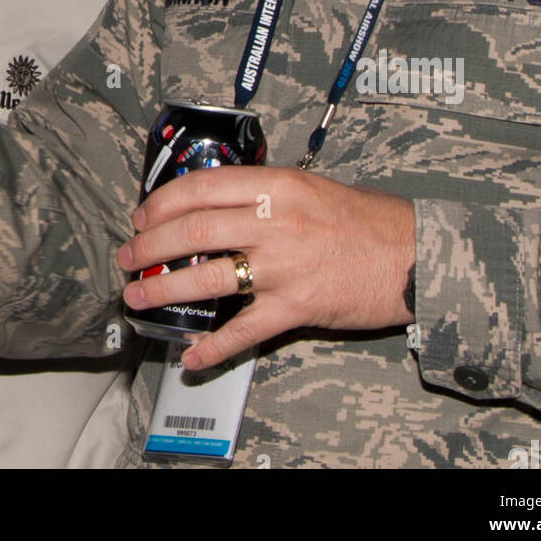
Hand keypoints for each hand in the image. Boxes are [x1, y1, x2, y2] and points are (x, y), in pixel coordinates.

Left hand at [117, 165, 414, 370]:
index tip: (142, 217)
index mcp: (275, 184)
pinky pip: (244, 330)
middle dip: (148, 247)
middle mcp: (273, 221)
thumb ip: (263, 192)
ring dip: (163, 289)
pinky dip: (213, 347)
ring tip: (139, 296)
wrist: (413, 254)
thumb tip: (213, 203)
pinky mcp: (296, 306)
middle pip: (192, 231)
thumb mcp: (309, 185)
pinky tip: (191, 356)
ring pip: (206, 278)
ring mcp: (283, 265)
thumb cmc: (365, 220)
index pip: (201, 187)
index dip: (161, 203)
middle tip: (128, 258)